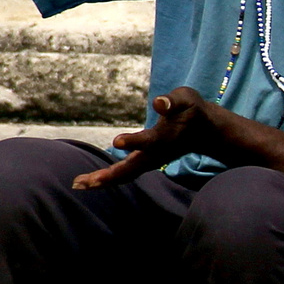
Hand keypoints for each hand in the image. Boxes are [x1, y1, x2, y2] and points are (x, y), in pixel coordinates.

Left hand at [72, 86, 214, 189]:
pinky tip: (89, 181)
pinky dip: (107, 178)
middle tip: (83, 182)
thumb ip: (173, 101)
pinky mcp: (145, 162)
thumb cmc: (192, 110)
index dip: (133, 141)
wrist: (205, 130)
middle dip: (107, 176)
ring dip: (103, 180)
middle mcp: (155, 155)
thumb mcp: (186, 99)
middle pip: (130, 169)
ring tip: (78, 184)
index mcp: (164, 138)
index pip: (148, 141)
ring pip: (125, 175)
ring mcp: (150, 161)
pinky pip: (124, 173)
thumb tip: (159, 103)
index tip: (116, 141)